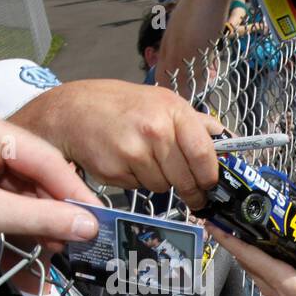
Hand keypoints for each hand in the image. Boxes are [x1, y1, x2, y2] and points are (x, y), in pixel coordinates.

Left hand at [0, 106, 99, 265]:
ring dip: (39, 218)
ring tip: (58, 247)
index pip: (42, 155)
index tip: (98, 218)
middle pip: (33, 171)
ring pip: (19, 188)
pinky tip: (34, 241)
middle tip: (81, 237)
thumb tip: (86, 225)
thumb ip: (37, 218)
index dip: (73, 189)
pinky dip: (18, 221)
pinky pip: (1, 199)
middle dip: (56, 206)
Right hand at [13, 80, 222, 208]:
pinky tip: (126, 162)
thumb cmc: (117, 106)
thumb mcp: (160, 101)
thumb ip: (193, 121)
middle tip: (190, 193)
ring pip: (162, 186)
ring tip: (144, 160)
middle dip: (190, 189)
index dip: (210, 175)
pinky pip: (139, 187)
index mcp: (173, 110)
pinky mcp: (117, 170)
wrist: (73, 112)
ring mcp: (135, 151)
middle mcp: (156, 130)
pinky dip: (136, 181)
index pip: (204, 152)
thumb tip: (223, 137)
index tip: (211, 185)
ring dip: (159, 181)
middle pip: (185, 177)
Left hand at [207, 216, 295, 295]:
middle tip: (225, 216)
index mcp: (279, 279)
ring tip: (242, 226)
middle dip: (230, 236)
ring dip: (242, 247)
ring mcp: (271, 292)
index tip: (212, 223)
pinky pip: (260, 272)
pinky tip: (265, 249)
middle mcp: (270, 284)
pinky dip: (256, 257)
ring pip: (250, 265)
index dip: (227, 237)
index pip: (246, 254)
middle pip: (243, 257)